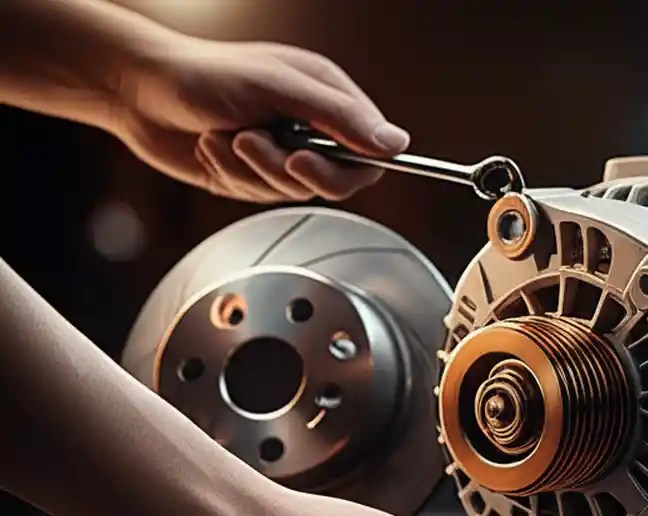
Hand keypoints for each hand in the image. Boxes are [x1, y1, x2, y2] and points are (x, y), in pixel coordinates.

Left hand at [109, 36, 407, 201]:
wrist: (137, 91)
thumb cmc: (202, 73)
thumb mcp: (277, 87)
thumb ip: (339, 116)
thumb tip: (395, 143)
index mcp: (326, 96)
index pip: (370, 147)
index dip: (351, 165)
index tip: (310, 162)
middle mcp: (311, 127)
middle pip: (337, 179)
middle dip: (292, 170)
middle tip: (263, 148)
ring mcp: (281, 154)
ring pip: (294, 191)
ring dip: (254, 168)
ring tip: (227, 136)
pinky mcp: (252, 176)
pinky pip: (259, 195)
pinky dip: (232, 175)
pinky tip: (212, 146)